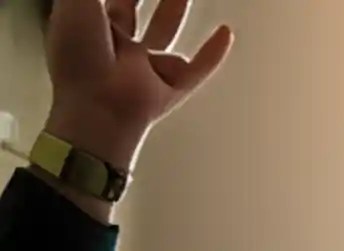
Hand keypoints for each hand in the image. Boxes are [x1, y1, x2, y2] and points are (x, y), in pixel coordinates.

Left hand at [44, 0, 233, 168]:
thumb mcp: (78, 3)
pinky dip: (213, 53)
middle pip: (135, 13)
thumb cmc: (80, 57)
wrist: (99, 106)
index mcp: (92, 31)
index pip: (109, 2)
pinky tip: (226, 33)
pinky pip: (197, 69)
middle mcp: (118, 49)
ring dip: (175, 11)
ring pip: (165, 35)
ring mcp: (146, 70)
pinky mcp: (171, 89)